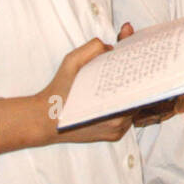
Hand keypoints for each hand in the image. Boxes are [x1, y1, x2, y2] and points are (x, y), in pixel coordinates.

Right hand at [0, 23, 141, 153]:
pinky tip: (119, 90)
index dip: (138, 61)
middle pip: (140, 92)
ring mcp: (118, 129)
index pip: (139, 81)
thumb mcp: (71, 62)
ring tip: (127, 71)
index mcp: (112, 101)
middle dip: (137, 74)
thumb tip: (112, 48)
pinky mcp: (115, 136)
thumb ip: (92, 49)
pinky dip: (127, 103)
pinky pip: (129, 117)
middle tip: (133, 57)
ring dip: (133, 90)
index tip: (138, 50)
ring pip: (136, 105)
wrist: (43, 120)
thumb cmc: (58, 90)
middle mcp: (119, 119)